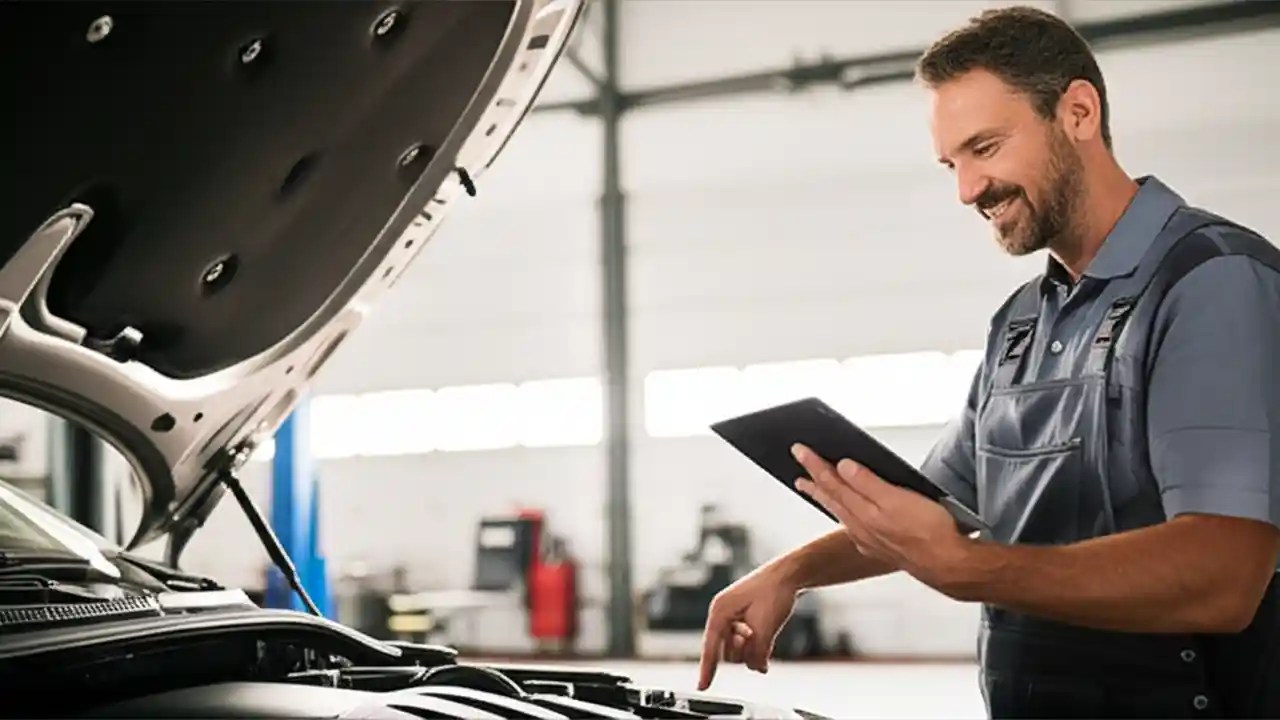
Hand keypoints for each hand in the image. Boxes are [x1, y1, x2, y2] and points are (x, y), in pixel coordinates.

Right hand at [696, 563, 798, 689]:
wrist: (790, 575)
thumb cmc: (774, 592)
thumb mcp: (766, 625)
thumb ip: (758, 650)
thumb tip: (758, 668)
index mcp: (720, 611)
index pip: (710, 646)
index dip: (706, 668)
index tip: (702, 687)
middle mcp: (724, 616)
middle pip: (727, 653)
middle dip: (744, 650)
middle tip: (755, 632)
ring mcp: (734, 619)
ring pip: (739, 652)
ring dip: (753, 649)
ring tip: (763, 631)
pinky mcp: (745, 623)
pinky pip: (748, 647)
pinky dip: (758, 649)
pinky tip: (767, 642)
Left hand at [791, 443, 967, 589]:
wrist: (949, 566)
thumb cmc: (931, 533)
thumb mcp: (899, 500)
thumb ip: (868, 483)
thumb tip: (843, 466)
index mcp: (863, 512)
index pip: (832, 481)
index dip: (815, 463)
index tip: (800, 449)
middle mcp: (861, 527)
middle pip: (831, 496)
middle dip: (813, 478)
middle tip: (797, 463)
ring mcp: (868, 538)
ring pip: (839, 511)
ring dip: (823, 496)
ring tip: (810, 486)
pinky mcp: (879, 547)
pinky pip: (851, 525)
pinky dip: (841, 513)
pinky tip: (843, 513)